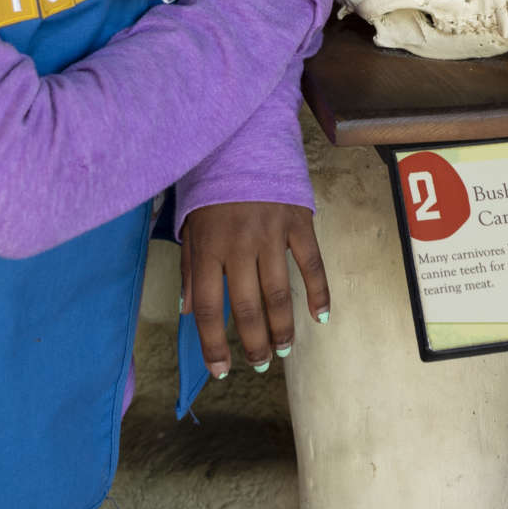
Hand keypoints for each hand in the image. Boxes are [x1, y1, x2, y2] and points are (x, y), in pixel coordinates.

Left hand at [180, 201, 330, 378]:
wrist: (242, 138)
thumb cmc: (211, 185)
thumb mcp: (190, 223)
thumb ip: (189, 267)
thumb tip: (188, 311)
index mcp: (207, 247)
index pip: (207, 307)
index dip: (213, 344)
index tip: (220, 370)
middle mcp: (238, 244)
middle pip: (245, 307)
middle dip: (252, 342)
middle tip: (259, 364)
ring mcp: (270, 233)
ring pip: (278, 292)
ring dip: (282, 327)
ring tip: (283, 349)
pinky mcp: (297, 221)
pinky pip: (311, 263)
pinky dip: (318, 291)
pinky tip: (319, 316)